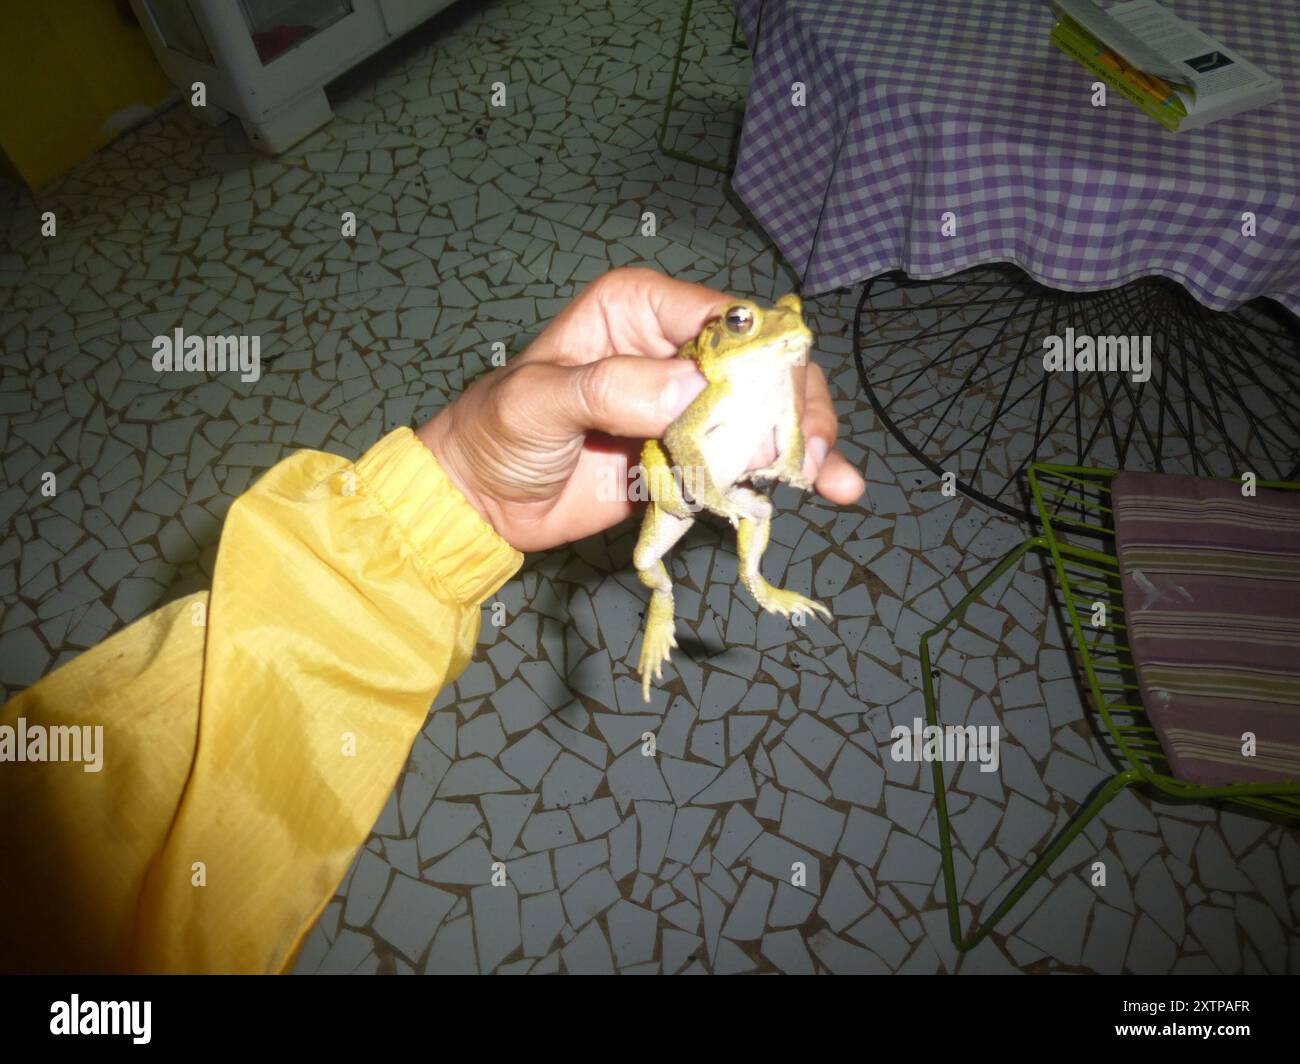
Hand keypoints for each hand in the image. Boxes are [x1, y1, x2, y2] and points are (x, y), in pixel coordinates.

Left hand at [416, 267, 865, 551]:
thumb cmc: (497, 430)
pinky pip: (750, 459)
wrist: (483, 501)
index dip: (762, 356)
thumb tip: (692, 392)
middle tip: (813, 452)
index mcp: (640, 310)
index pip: (724, 319)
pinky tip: (833, 489)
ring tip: (831, 478)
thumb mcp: (540, 400)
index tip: (778, 404)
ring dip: (804, 441)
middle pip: (763, 364)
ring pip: (769, 411)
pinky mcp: (695, 456)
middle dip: (795, 404)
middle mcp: (675, 349)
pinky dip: (788, 475)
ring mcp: (690, 406)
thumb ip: (611, 388)